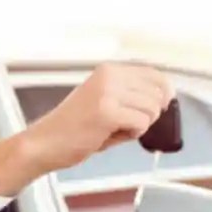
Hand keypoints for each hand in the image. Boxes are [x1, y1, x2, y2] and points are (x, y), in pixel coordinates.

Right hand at [24, 62, 173, 172]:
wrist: (46, 142)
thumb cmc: (75, 126)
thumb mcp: (104, 99)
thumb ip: (130, 94)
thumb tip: (164, 97)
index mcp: (109, 70)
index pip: (154, 73)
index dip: (164, 91)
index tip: (164, 104)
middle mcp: (109, 76)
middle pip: (157, 92)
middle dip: (151, 113)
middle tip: (130, 123)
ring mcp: (108, 92)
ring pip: (151, 109)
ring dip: (140, 124)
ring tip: (117, 129)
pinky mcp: (107, 112)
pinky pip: (141, 123)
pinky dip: (133, 134)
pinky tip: (113, 135)